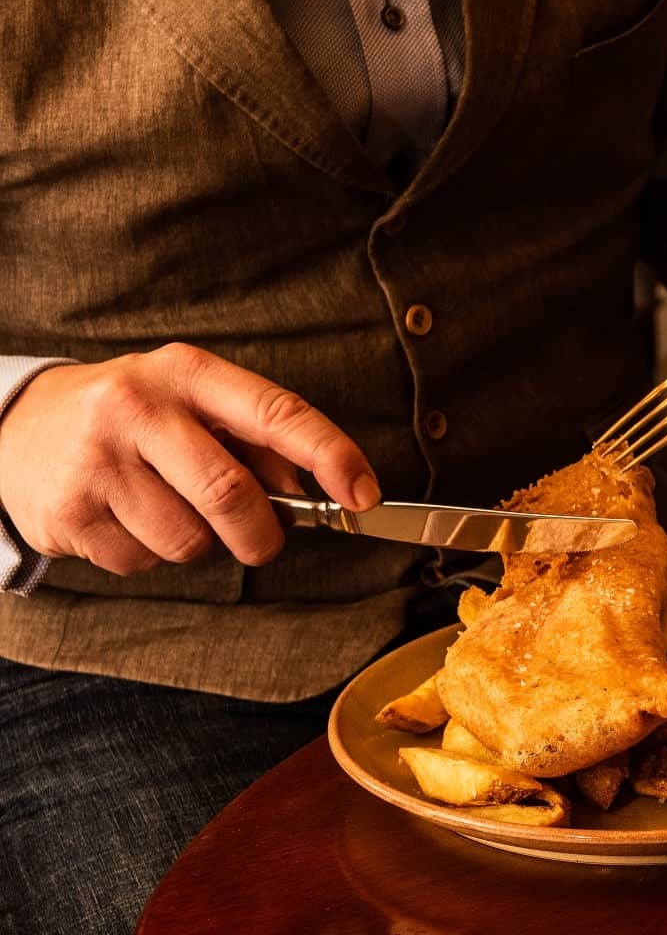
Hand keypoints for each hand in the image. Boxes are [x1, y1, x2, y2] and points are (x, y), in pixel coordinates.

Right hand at [0, 344, 378, 574]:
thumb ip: (255, 442)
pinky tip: (125, 519)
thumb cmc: (130, 418)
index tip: (363, 494)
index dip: (330, 456)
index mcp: (185, 373)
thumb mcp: (191, 404)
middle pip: (231, 494)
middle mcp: (137, 408)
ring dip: (196, 544)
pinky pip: (142, 561)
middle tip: (263, 540)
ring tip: (166, 509)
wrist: (14, 426)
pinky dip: (148, 554)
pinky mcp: (67, 511)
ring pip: (189, 540)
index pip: (277, 413)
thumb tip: (311, 492)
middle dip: (262, 534)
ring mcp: (96, 461)